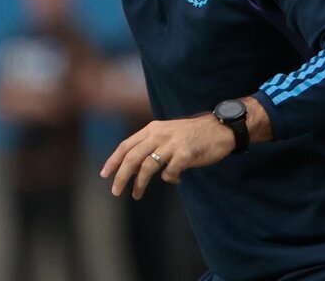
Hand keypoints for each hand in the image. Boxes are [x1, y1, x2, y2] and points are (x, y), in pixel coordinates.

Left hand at [100, 113, 236, 199]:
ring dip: (140, 184)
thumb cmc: (192, 134)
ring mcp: (172, 144)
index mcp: (152, 128)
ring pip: (147, 167)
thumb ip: (150, 146)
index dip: (113, 160)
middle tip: (115, 191)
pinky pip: (170, 173)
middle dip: (121, 176)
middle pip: (132, 157)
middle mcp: (159, 134)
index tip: (104, 174)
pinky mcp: (185, 154)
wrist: (220, 129)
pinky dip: (170, 179)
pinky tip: (176, 178)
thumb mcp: (167, 134)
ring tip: (137, 194)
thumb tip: (132, 169)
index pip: (126, 145)